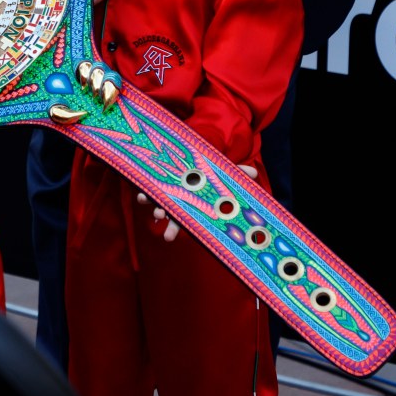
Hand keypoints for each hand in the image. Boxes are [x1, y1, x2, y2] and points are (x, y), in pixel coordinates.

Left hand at [142, 165, 258, 241]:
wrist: (192, 157)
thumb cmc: (209, 171)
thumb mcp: (223, 172)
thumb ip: (237, 174)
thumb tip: (254, 172)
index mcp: (191, 204)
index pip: (183, 220)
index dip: (174, 229)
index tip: (168, 238)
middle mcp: (176, 201)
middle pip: (172, 217)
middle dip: (169, 227)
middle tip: (167, 235)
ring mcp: (165, 192)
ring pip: (157, 204)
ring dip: (153, 207)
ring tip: (154, 209)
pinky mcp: (156, 181)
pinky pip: (147, 188)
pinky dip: (144, 192)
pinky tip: (141, 193)